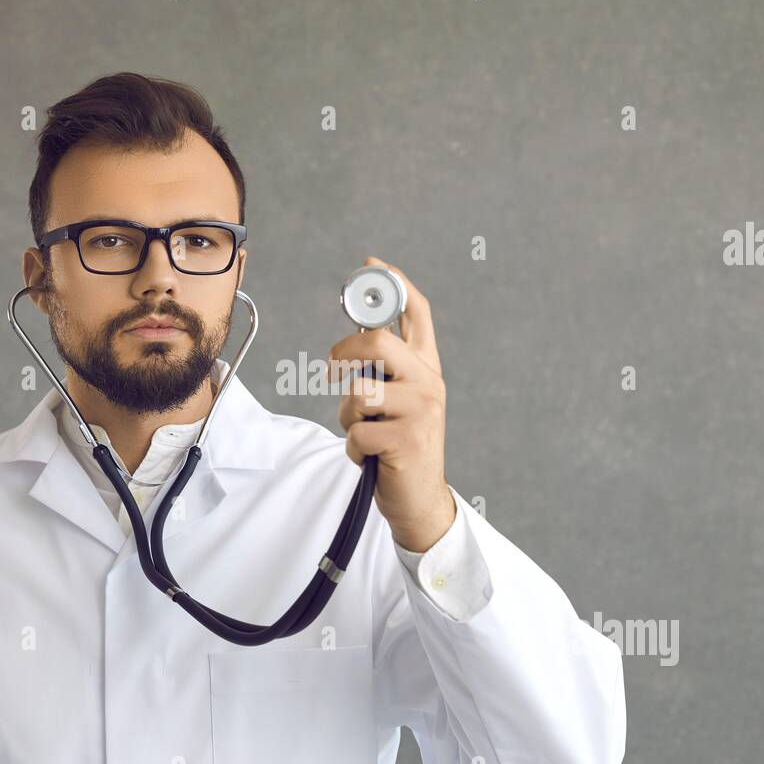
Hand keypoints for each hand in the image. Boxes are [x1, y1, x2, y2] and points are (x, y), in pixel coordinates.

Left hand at [329, 257, 455, 552]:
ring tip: (364, 432)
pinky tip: (370, 456)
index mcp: (427, 366)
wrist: (420, 499)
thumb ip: (383, 370)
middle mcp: (429, 382)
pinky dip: (353, 447)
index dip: (394, 283)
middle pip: (377, 343)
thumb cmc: (401, 445)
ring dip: (348, 416)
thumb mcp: (398, 400)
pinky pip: (357, 431)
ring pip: (359, 392)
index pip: (417, 312)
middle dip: (344, 354)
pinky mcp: (408, 440)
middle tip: (334, 370)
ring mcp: (421, 410)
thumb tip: (355, 338)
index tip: (371, 264)